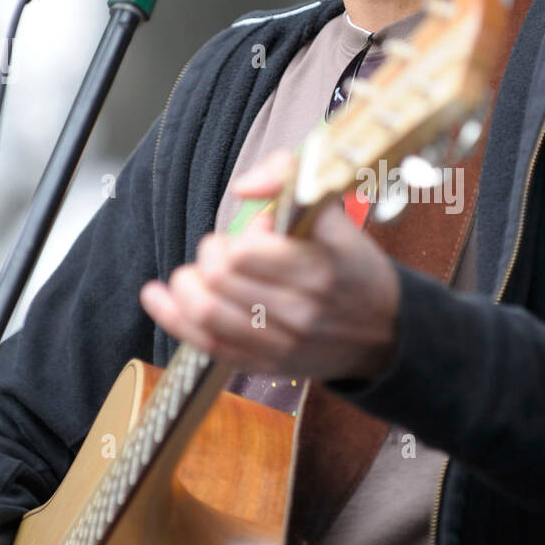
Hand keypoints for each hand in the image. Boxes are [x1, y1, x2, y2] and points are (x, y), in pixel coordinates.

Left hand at [139, 147, 400, 381]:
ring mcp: (282, 343)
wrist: (386, 332)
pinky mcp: (267, 366)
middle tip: (225, 251)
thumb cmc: (354, 267)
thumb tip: (242, 188)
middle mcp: (301, 311)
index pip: (245, 252)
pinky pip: (206, 345)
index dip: (238, 236)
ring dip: (188, 285)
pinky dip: (173, 317)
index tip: (255, 234)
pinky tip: (157, 297)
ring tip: (197, 273)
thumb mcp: (338, 215)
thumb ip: (291, 178)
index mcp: (320, 269)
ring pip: (206, 313)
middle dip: (210, 256)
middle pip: (219, 280)